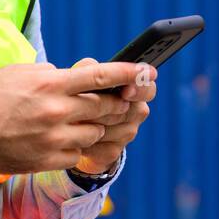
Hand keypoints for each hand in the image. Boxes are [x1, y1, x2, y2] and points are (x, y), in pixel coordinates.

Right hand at [0, 60, 147, 176]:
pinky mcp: (48, 161)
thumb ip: (55, 73)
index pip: (100, 76)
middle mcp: (56, 112)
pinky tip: (62, 139)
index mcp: (50, 84)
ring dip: (96, 126)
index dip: (128, 74)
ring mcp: (53, 140)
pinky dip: (76, 146)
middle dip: (118, 102)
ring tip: (82, 119)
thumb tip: (84, 74)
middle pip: (106, 107)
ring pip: (96, 133)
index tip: (146, 71)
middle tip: (122, 99)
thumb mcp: (20, 72)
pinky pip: (78, 153)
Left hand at [69, 57, 156, 173]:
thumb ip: (87, 68)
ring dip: (91, 124)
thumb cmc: (80, 95)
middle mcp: (136, 112)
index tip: (126, 92)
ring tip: (72, 119)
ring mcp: (127, 133)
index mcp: (135, 90)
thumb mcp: (82, 78)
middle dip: (103, 108)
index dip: (139, 90)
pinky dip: (84, 141)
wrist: (71, 128)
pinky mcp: (113, 152)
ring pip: (113, 130)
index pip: (147, 88)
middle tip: (82, 105)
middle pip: (128, 111)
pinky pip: (101, 147)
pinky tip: (72, 136)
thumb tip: (89, 65)